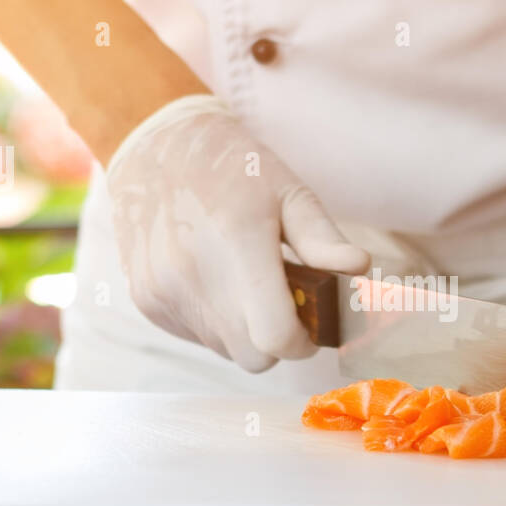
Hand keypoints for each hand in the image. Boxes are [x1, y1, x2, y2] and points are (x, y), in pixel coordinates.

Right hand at [105, 95, 369, 371]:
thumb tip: (360, 268)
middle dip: (275, 340)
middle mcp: (194, 276)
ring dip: (242, 329)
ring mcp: (163, 293)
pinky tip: (211, 279)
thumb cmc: (233, 168)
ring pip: (224, 349)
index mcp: (237, 245)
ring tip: (241, 280)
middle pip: (253, 358)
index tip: (311, 327)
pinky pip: (195, 336)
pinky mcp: (145, 301)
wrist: (153, 148)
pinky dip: (212, 320)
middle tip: (281, 301)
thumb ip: (322, 238)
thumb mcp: (288, 192)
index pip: (275, 338)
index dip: (302, 342)